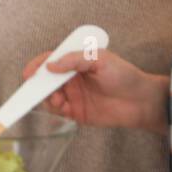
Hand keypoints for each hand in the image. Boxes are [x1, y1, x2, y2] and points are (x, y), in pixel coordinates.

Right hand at [21, 48, 166, 132]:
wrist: (142, 101)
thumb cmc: (125, 76)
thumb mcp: (100, 59)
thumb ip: (74, 59)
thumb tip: (50, 66)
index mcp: (75, 62)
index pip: (50, 61)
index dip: (37, 66)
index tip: (29, 73)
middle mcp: (71, 79)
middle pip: (45, 80)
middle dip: (38, 84)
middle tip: (38, 88)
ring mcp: (73, 96)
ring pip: (48, 96)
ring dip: (47, 97)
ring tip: (58, 99)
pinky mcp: (76, 112)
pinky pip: (58, 111)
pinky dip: (55, 109)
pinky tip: (63, 107)